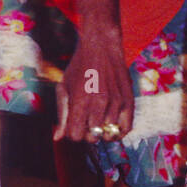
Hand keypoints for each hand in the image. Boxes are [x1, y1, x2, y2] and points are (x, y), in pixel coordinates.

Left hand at [54, 24, 133, 145]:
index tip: (74, 123)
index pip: (75, 136)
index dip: (73, 132)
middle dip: (87, 133)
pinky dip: (118, 132)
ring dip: (102, 131)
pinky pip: (126, 129)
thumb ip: (62, 114)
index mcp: (80, 102)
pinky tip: (111, 124)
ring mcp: (116, 103)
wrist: (102, 47)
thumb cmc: (79, 68)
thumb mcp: (64, 88)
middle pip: (92, 138)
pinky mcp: (129, 101)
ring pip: (108, 135)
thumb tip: (58, 138)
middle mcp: (99, 104)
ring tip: (98, 118)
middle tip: (86, 120)